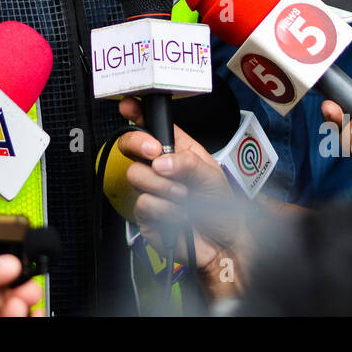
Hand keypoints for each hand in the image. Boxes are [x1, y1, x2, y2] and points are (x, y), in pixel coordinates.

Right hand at [115, 98, 248, 298]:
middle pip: (130, 145)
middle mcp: (159, 167)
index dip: (137, 114)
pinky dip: (165, 210)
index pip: (152, 126)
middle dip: (140, 145)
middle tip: (156, 154)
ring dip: (164, 186)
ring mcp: (150, 189)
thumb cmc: (221, 208)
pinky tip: (179, 216)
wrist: (222, 245)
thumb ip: (188, 163)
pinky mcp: (144, 214)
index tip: (128, 107)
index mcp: (177, 150)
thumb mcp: (212, 176)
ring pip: (136, 174)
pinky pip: (143, 203)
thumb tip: (160, 161)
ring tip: (184, 197)